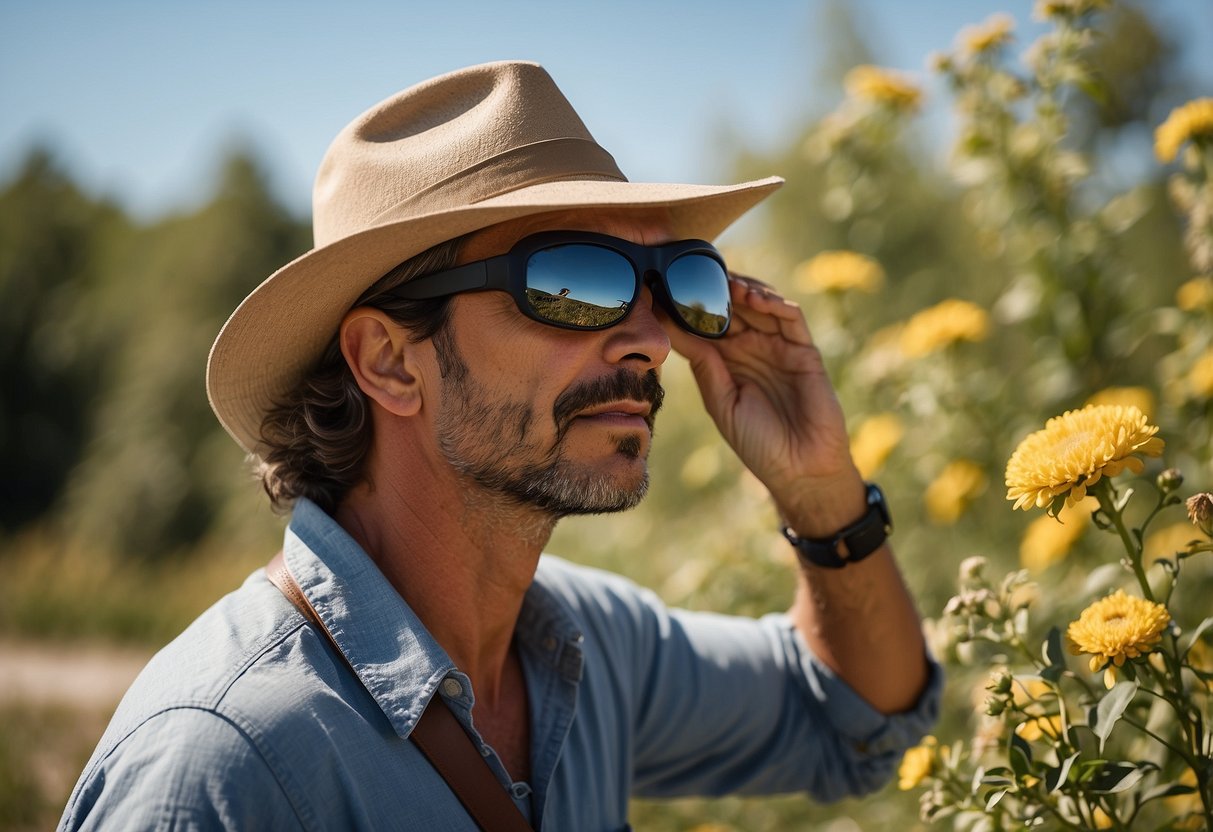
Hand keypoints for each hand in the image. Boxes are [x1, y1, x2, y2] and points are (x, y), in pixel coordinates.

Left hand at [663, 273, 865, 534]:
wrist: (801, 470)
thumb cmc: (758, 443)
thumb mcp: (722, 401)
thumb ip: (704, 364)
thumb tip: (673, 328)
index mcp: (728, 362)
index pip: (706, 323)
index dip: (689, 305)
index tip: (664, 287)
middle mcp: (752, 349)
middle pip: (733, 306)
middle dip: (716, 288)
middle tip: (696, 271)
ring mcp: (779, 348)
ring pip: (761, 305)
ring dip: (745, 289)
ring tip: (725, 282)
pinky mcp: (804, 352)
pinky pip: (791, 318)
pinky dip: (774, 303)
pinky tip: (755, 297)